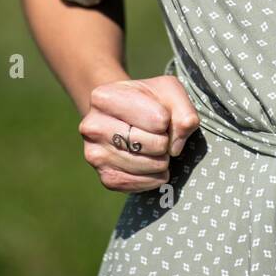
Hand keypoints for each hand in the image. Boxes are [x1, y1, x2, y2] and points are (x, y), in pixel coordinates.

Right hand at [78, 74, 200, 192]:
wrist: (122, 117)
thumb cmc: (148, 101)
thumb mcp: (168, 91)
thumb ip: (183, 110)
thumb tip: (176, 146)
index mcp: (104, 97)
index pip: (157, 120)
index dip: (167, 119)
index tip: (160, 115)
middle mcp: (92, 127)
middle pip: (152, 144)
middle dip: (164, 141)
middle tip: (158, 135)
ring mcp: (95, 155)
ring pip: (148, 166)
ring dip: (161, 160)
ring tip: (154, 148)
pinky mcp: (106, 178)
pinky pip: (140, 184)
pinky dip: (155, 177)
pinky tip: (152, 164)